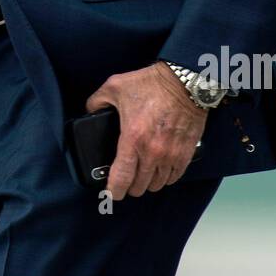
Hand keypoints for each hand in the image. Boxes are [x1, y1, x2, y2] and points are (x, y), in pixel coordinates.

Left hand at [84, 60, 207, 199]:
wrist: (185, 82)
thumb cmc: (151, 84)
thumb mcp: (115, 87)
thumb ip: (97, 101)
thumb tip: (89, 111)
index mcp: (132, 138)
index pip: (121, 178)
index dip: (114, 191)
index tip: (111, 194)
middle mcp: (152, 152)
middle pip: (139, 186)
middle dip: (130, 187)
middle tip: (125, 181)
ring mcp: (171, 155)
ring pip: (157, 184)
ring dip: (147, 183)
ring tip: (141, 176)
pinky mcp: (186, 153)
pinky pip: (174, 177)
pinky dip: (165, 178)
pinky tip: (159, 172)